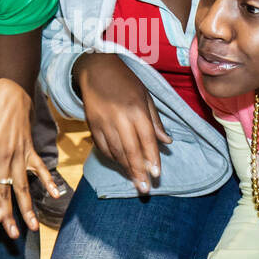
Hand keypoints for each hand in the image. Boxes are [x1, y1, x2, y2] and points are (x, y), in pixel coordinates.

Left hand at [0, 78, 57, 237]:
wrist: (11, 91)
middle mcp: (6, 154)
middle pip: (6, 188)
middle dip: (10, 212)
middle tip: (12, 233)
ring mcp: (20, 153)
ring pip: (23, 184)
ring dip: (27, 206)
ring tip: (31, 225)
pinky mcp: (29, 149)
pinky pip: (40, 168)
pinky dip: (48, 181)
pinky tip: (56, 195)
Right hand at [74, 53, 171, 194]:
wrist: (96, 69)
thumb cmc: (125, 82)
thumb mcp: (145, 96)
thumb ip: (155, 121)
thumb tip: (167, 142)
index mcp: (136, 109)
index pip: (146, 138)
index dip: (152, 158)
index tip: (157, 174)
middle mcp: (119, 117)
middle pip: (131, 150)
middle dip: (139, 171)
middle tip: (144, 189)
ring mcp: (103, 122)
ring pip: (116, 152)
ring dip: (126, 169)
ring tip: (136, 182)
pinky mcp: (92, 125)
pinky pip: (102, 147)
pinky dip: (113, 159)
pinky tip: (121, 166)